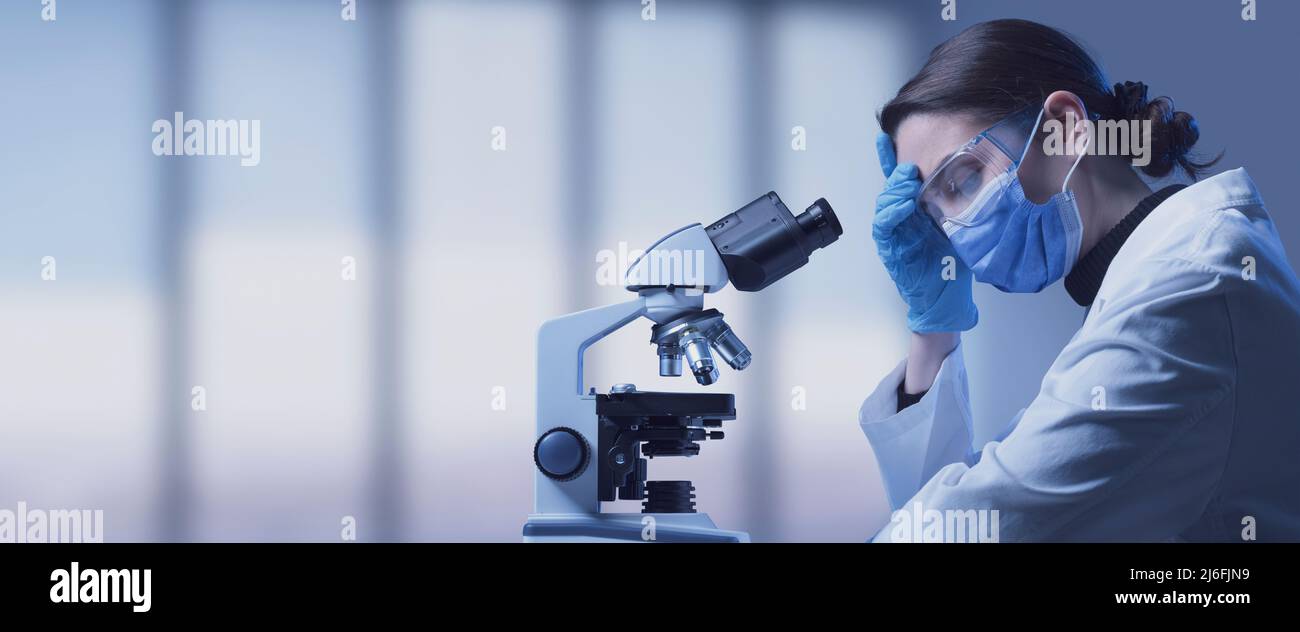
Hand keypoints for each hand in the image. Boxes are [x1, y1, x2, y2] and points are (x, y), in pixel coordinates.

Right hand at [872, 132, 977, 332]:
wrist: (947, 299)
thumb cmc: (953, 264)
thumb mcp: (962, 225)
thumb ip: (962, 203)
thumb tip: (986, 172)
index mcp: (916, 210)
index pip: (902, 180)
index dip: (891, 157)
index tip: (887, 134)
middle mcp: (902, 218)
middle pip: (890, 186)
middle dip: (895, 170)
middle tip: (910, 163)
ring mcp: (894, 233)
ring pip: (885, 203)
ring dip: (894, 189)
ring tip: (906, 180)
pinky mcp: (891, 249)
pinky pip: (884, 226)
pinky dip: (891, 213)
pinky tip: (903, 205)